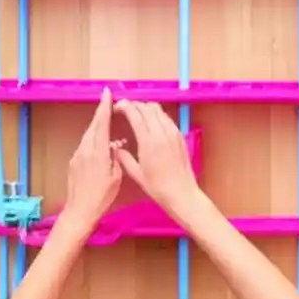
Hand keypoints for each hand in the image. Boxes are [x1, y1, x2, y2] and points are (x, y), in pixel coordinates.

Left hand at [59, 88, 121, 233]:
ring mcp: (77, 155)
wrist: (79, 210)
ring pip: (88, 135)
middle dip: (101, 113)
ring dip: (97, 126)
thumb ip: (115, 157)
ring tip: (107, 120)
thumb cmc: (101, 197)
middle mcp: (85, 150)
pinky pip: (85, 144)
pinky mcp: (73, 161)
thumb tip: (114, 145)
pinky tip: (100, 143)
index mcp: (97, 152)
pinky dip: (93, 139)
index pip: (101, 124)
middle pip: (93, 126)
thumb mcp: (115, 177)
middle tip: (108, 102)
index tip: (107, 93)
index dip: (104, 107)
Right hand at [112, 101, 202, 219]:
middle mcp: (162, 133)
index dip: (125, 106)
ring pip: (158, 110)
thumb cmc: (158, 187)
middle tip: (124, 108)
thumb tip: (116, 148)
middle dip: (134, 105)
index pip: (135, 114)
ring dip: (146, 107)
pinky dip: (157, 114)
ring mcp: (173, 133)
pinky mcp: (180, 136)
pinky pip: (167, 118)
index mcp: (148, 142)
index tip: (117, 106)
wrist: (182, 193)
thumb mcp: (137, 174)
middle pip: (147, 108)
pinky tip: (151, 121)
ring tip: (137, 112)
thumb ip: (125, 159)